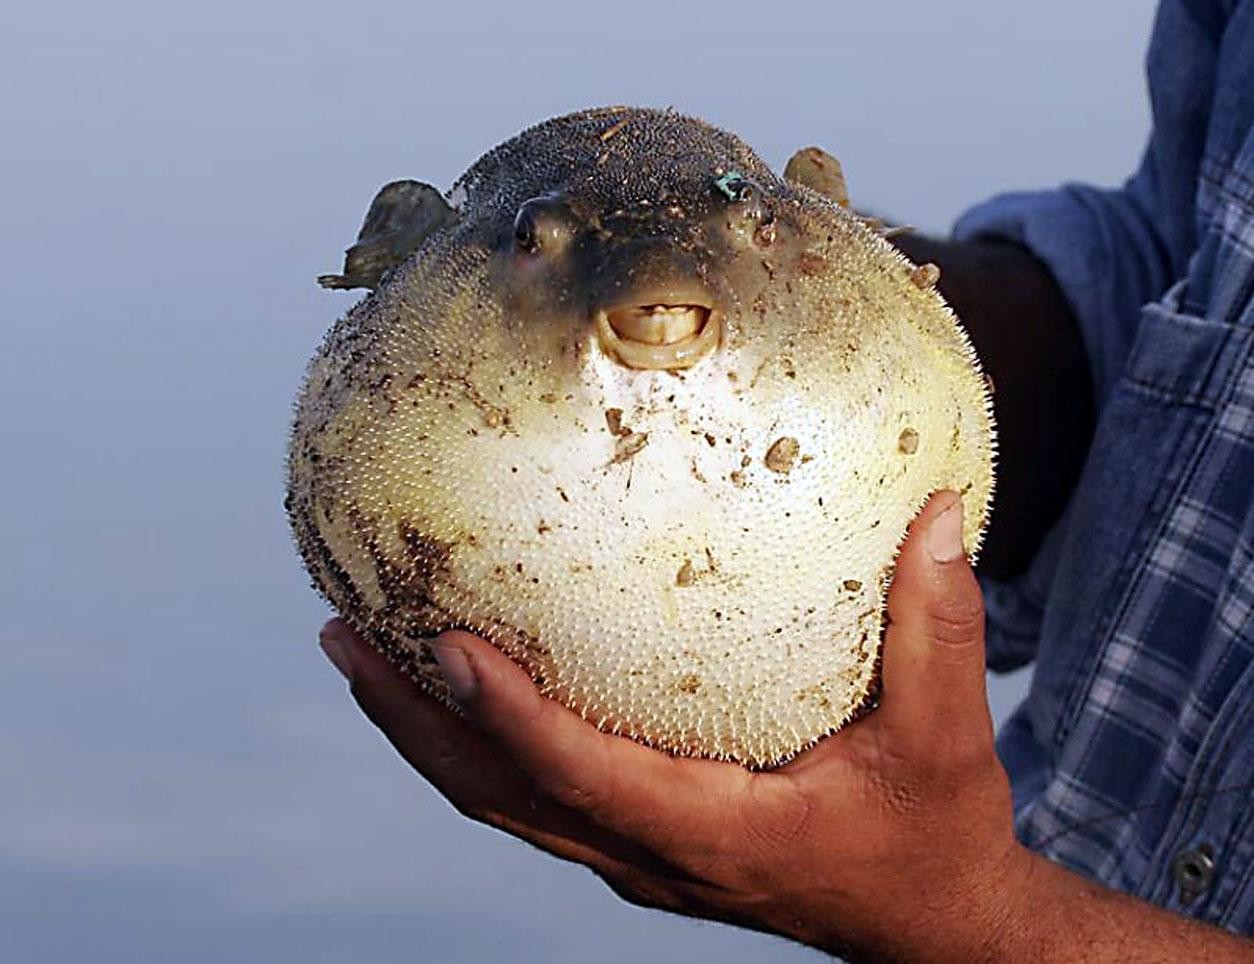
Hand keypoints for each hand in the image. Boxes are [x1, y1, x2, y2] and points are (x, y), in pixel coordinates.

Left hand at [319, 493, 1031, 960]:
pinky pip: (535, 797)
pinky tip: (454, 687)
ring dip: (426, 734)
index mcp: (717, 835)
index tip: (445, 647)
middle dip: (414, 722)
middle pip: (501, 795)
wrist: (932, 927)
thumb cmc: (934, 834)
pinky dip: (477, 744)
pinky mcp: (641, 845)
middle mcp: (656, 856)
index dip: (510, 717)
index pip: (584, 778)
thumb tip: (941, 511)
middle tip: (345, 638)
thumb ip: (940, 625)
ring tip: (362, 655)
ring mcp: (639, 858)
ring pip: (503, 802)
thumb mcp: (947, 735)